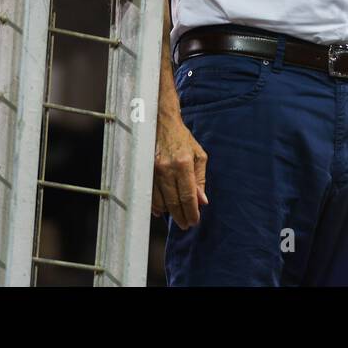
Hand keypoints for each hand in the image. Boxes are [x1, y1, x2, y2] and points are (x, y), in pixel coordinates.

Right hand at [152, 112, 208, 229]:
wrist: (161, 123)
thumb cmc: (183, 139)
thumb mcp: (199, 155)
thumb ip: (200, 179)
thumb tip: (202, 201)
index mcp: (183, 164)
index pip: (188, 195)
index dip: (191, 211)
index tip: (195, 220)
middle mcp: (167, 169)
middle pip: (174, 201)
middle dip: (181, 216)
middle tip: (187, 224)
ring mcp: (153, 171)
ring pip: (161, 201)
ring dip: (170, 213)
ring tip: (178, 218)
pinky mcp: (145, 172)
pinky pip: (151, 195)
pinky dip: (157, 206)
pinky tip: (163, 210)